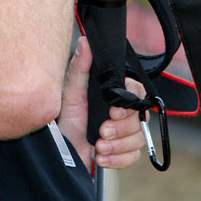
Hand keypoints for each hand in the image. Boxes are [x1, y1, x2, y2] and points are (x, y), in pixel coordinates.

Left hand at [56, 37, 146, 172]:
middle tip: (101, 131)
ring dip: (116, 146)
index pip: (136, 92)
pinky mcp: (125, 153)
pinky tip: (101, 157)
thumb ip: (79, 68)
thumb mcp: (70, 93)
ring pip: (138, 139)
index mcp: (114, 96)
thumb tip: (85, 41)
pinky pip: (133, 156)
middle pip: (139, 119)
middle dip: (119, 129)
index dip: (128, 104)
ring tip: (98, 146)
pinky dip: (117, 159)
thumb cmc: (65, 121)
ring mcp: (126, 134)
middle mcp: (123, 113)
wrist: (61, 152)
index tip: (112, 112)